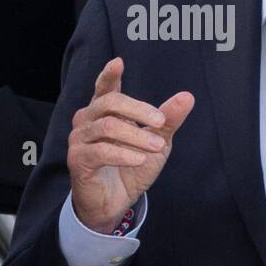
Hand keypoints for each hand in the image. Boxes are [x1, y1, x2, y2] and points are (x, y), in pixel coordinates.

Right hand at [68, 57, 192, 232]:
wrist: (116, 202)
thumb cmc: (132, 166)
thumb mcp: (157, 142)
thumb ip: (168, 120)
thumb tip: (188, 96)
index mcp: (105, 110)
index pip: (105, 87)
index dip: (109, 74)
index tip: (118, 62)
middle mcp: (88, 119)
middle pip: (110, 102)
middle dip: (138, 110)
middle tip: (160, 122)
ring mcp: (80, 139)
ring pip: (108, 126)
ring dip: (136, 136)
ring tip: (156, 146)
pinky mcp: (78, 159)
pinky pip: (101, 150)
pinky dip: (124, 154)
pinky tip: (139, 160)